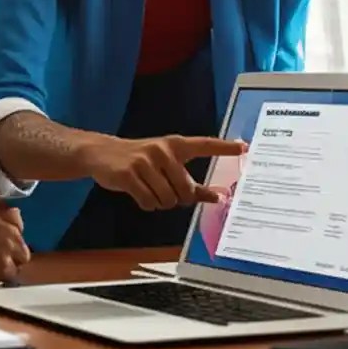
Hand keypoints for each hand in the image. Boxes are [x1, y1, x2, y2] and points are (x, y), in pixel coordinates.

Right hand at [84, 135, 245, 210]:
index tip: (245, 148)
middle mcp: (163, 151)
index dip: (225, 147)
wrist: (102, 153)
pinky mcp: (130, 174)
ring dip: (159, 202)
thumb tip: (220, 197)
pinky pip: (148, 202)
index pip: (205, 144)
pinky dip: (146, 204)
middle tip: (164, 190)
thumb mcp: (167, 165)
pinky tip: (138, 192)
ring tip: (148, 188)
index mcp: (176, 145)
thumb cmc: (141, 160)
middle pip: (185, 190)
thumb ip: (193, 181)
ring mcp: (145, 162)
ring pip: (167, 200)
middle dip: (177, 199)